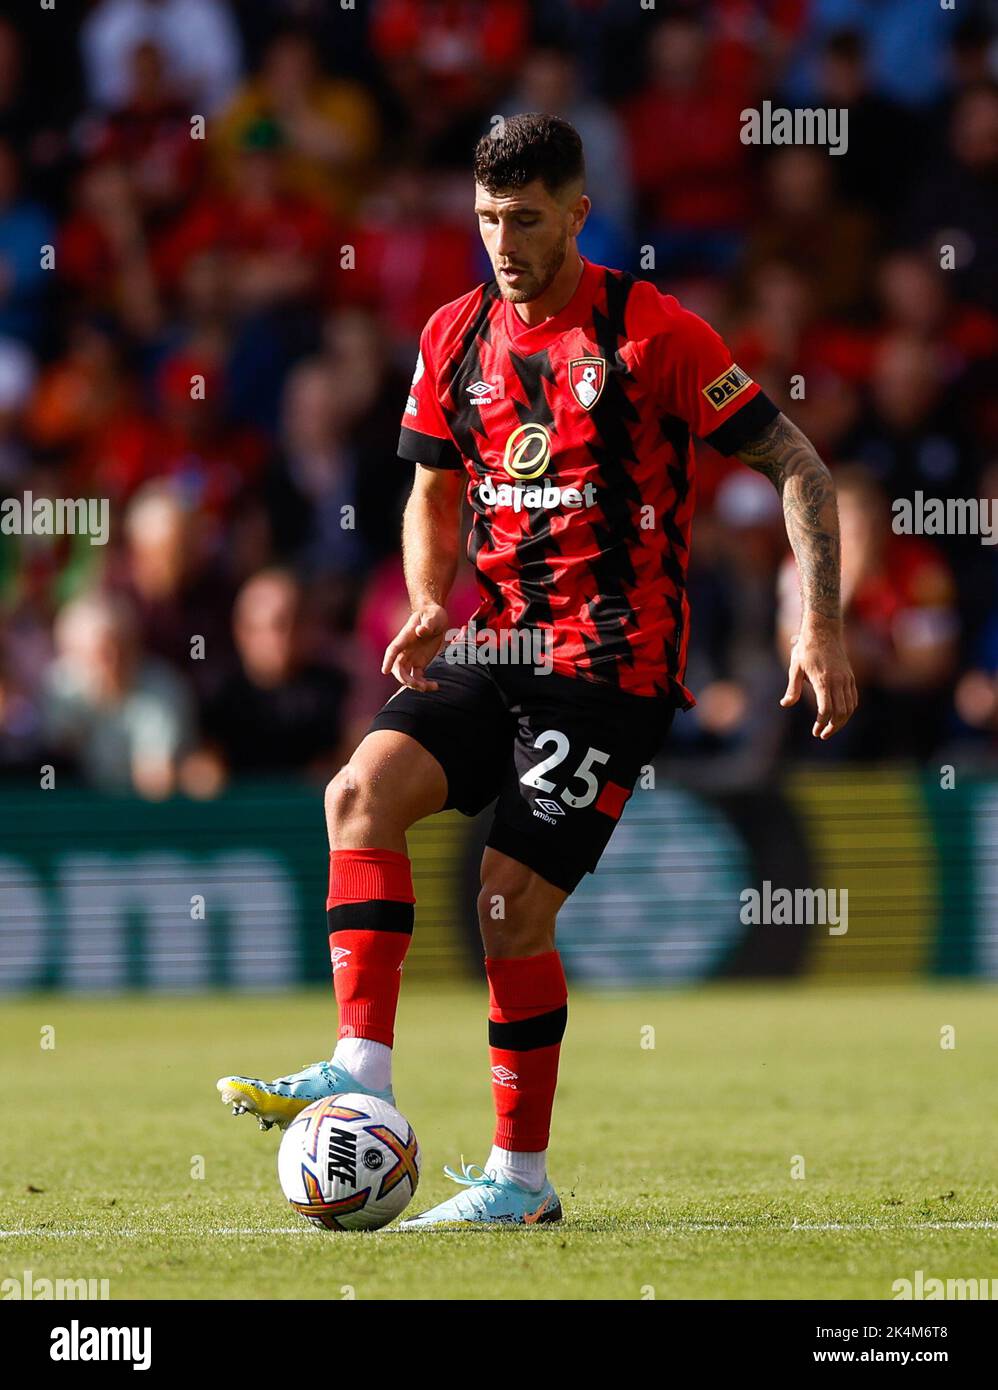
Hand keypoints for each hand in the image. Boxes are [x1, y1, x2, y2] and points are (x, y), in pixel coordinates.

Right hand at [381, 604, 448, 691]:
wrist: (435, 618)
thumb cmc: (432, 615)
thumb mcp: (432, 617)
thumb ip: (427, 625)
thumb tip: (420, 631)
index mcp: (405, 638)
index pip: (393, 650)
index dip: (388, 660)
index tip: (384, 671)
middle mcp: (404, 651)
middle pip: (397, 668)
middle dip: (404, 679)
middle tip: (418, 684)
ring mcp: (411, 658)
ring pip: (406, 676)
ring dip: (415, 685)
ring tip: (431, 687)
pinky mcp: (419, 664)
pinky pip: (418, 678)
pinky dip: (424, 685)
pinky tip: (435, 686)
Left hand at [781, 616, 857, 738]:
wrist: (824, 631)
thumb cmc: (806, 650)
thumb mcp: (795, 668)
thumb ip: (792, 688)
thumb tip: (785, 704)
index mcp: (823, 681)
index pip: (826, 709)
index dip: (822, 723)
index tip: (815, 731)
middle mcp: (838, 681)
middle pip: (841, 712)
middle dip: (833, 727)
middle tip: (822, 735)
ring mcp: (846, 679)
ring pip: (850, 707)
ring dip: (842, 721)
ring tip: (830, 728)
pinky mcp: (850, 677)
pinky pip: (853, 698)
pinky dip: (848, 710)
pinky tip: (839, 716)